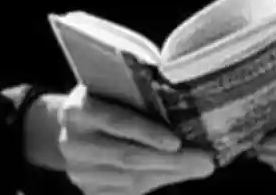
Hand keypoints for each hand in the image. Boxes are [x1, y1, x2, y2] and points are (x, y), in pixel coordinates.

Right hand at [57, 84, 215, 194]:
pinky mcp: (87, 190)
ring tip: (198, 166)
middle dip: (171, 160)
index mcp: (77, 108)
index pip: (117, 122)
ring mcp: (78, 170)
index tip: (177, 141)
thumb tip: (187, 106)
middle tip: (204, 161)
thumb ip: (140, 96)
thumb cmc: (104, 101)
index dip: (148, 132)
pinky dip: (156, 182)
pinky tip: (175, 173)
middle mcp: (72, 142)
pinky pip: (127, 192)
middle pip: (127, 156)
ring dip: (169, 173)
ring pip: (131, 178)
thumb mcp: (113, 90)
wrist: (70, 129)